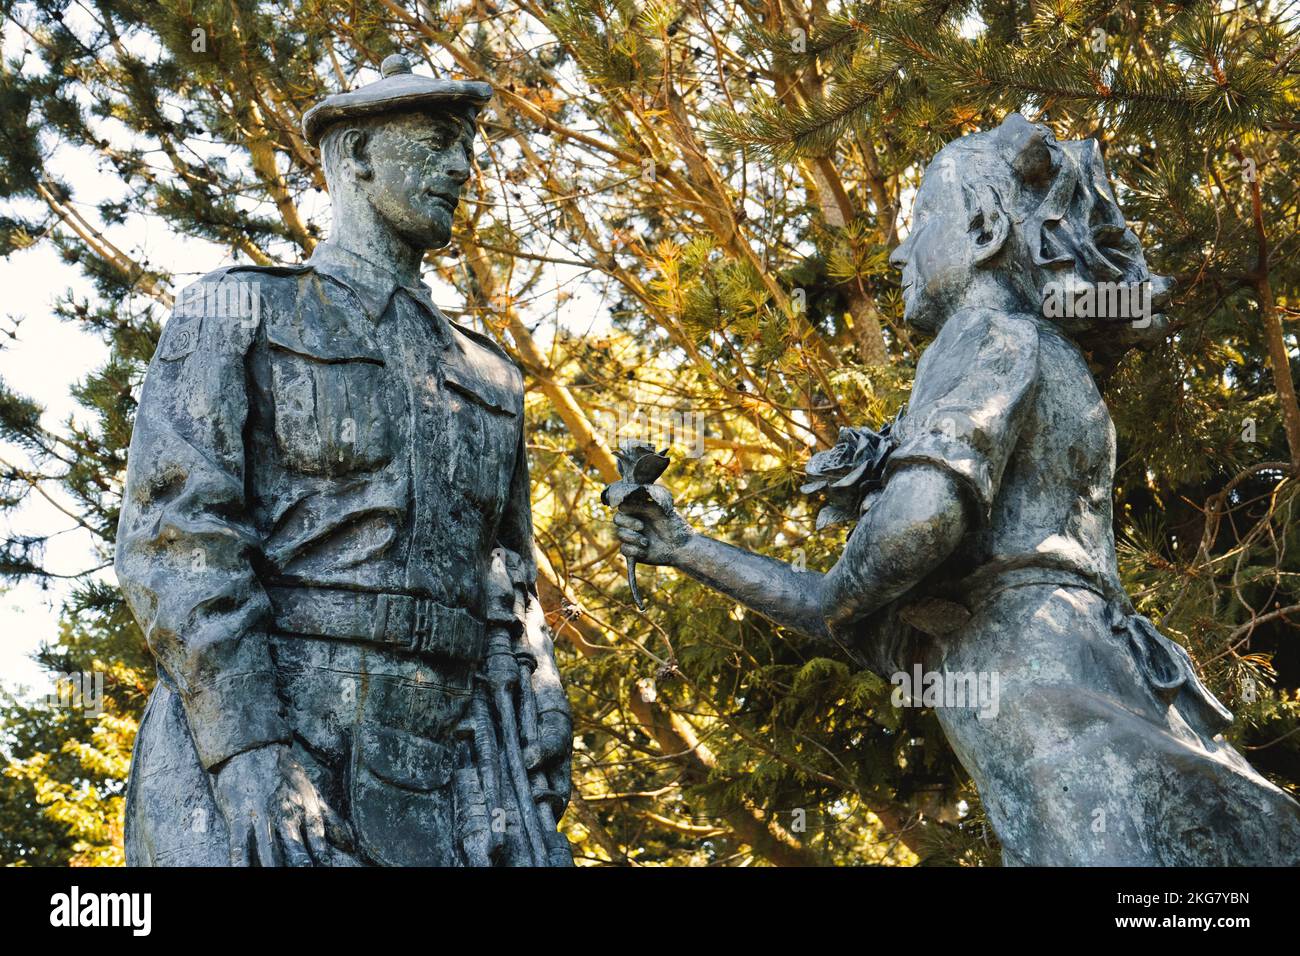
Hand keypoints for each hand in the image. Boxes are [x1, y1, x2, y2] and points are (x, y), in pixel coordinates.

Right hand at [213, 743, 356, 866]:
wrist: (252, 748)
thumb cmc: (285, 773)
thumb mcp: (312, 791)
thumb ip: (331, 818)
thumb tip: (351, 844)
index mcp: (303, 805)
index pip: (316, 831)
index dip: (321, 848)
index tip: (326, 863)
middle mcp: (283, 811)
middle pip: (292, 841)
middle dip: (299, 859)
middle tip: (304, 869)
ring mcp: (260, 814)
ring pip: (266, 846)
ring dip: (271, 864)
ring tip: (274, 875)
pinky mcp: (239, 817)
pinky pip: (239, 844)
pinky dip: (240, 860)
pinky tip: (241, 870)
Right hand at [613, 495, 692, 566]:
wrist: (682, 547)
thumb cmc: (673, 526)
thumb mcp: (658, 510)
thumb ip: (641, 505)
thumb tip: (622, 505)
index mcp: (639, 510)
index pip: (622, 507)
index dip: (626, 510)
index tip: (638, 512)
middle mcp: (634, 523)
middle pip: (617, 520)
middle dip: (628, 523)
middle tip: (642, 527)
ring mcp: (633, 537)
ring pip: (620, 535)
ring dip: (633, 538)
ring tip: (646, 542)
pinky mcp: (633, 552)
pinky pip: (624, 549)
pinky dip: (634, 550)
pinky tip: (645, 550)